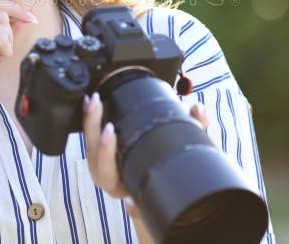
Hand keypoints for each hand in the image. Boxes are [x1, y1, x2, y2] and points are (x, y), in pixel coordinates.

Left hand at [82, 92, 208, 239]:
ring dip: (90, 122)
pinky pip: (90, 140)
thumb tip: (198, 109)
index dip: (108, 153)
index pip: (111, 173)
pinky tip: (91, 103)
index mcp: (127, 187)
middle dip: (96, 130)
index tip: (112, 131)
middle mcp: (111, 181)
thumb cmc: (171, 171)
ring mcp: (102, 169)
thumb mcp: (186, 152)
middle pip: (95, 158)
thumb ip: (197, 127)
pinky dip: (89, 121)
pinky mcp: (100, 156)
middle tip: (101, 107)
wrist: (160, 183)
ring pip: (90, 147)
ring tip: (94, 100)